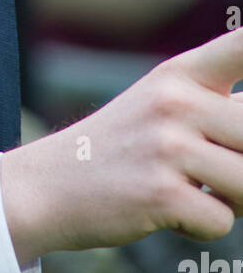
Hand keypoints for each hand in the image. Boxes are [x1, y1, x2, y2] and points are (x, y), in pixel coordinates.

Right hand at [0, 26, 242, 263]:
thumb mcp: (162, 106)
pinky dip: (204, 226)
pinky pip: (223, 221)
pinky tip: (170, 210)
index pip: (241, 46)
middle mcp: (174, 101)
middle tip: (217, 170)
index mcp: (179, 74)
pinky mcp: (161, 193)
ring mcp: (166, 146)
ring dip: (231, 200)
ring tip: (195, 189)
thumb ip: (217, 106)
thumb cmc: (123, 147)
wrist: (50, 184)